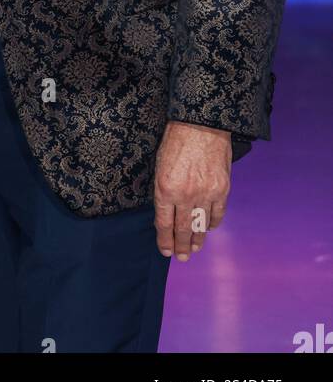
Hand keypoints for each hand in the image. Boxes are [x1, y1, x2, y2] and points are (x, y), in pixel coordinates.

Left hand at [153, 120, 231, 260]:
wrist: (201, 124)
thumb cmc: (176, 140)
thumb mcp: (159, 165)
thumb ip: (163, 190)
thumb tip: (166, 212)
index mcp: (165, 188)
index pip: (163, 223)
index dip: (165, 240)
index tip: (166, 251)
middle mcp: (185, 195)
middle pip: (182, 229)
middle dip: (181, 246)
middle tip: (181, 258)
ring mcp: (205, 194)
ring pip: (201, 226)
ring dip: (197, 240)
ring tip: (194, 249)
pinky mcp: (221, 190)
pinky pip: (217, 214)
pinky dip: (212, 224)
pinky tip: (208, 229)